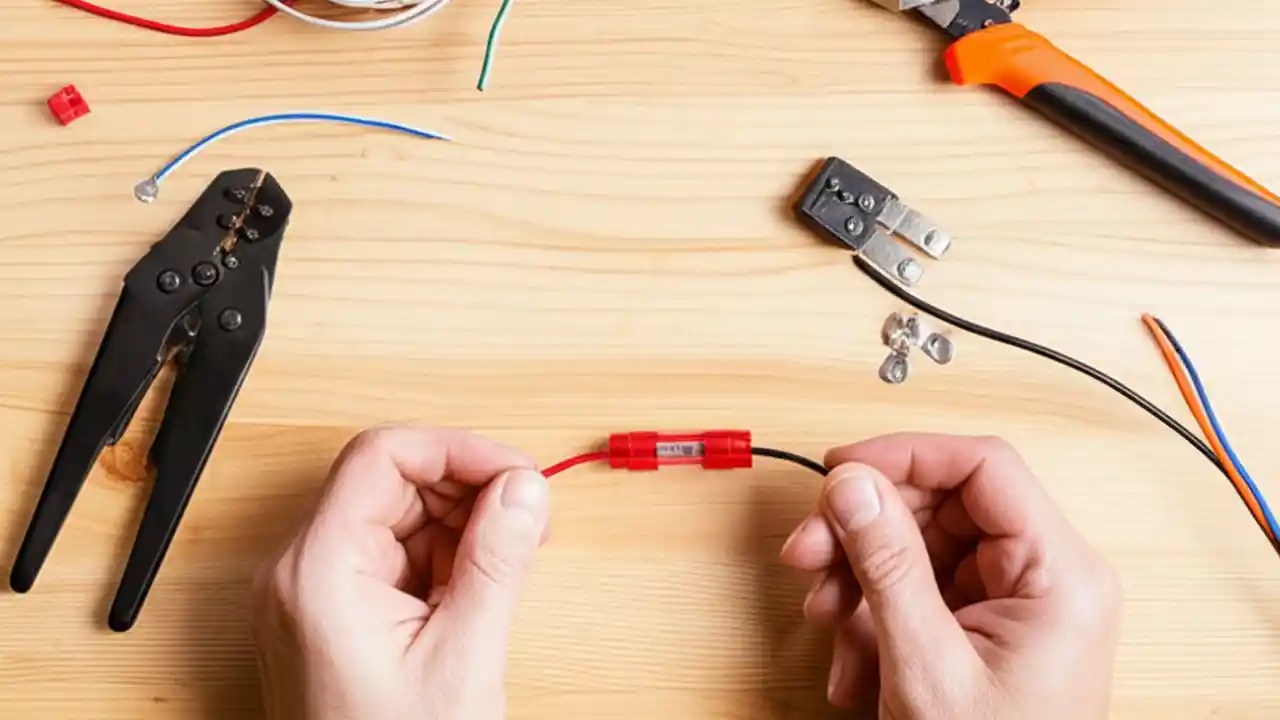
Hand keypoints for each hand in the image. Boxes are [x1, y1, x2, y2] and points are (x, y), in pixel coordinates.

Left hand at [252, 427, 549, 719]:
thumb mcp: (463, 658)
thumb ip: (496, 562)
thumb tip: (524, 489)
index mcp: (319, 572)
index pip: (383, 457)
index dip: (458, 450)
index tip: (516, 473)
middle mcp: (303, 573)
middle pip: (391, 483)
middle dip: (467, 490)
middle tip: (528, 519)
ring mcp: (315, 596)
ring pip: (396, 518)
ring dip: (460, 527)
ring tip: (510, 562)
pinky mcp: (335, 616)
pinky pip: (392, 559)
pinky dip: (442, 562)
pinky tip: (478, 589)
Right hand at [780, 434, 1120, 718]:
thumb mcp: (926, 664)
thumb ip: (887, 565)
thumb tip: (853, 483)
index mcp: (1061, 574)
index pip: (983, 468)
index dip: (905, 455)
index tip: (841, 467)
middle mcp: (1046, 577)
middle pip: (942, 505)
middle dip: (865, 527)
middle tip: (808, 550)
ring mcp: (1016, 602)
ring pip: (922, 545)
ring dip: (859, 574)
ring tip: (825, 617)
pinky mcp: (987, 624)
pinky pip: (921, 587)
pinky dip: (875, 611)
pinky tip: (853, 653)